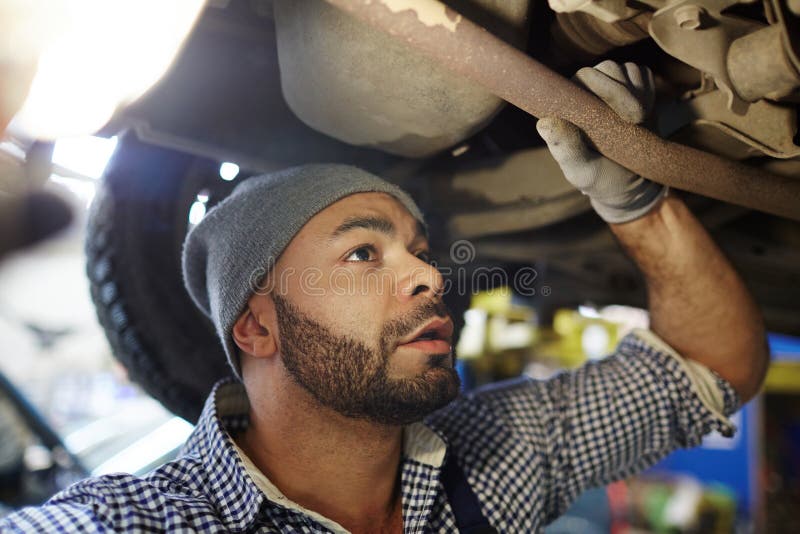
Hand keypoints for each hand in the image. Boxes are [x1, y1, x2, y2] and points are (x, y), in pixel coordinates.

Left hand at [536, 60, 666, 223]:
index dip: (610, 89)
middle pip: (609, 69)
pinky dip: (649, 91)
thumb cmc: (599, 178)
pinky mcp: (630, 87)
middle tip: (637, 121)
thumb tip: (544, 124)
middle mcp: (585, 90)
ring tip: (638, 122)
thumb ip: (565, 149)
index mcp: (566, 106)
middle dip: (628, 94)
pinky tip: (645, 115)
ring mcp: (608, 86)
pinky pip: (643, 74)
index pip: (585, 77)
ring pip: (628, 70)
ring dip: (641, 94)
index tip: (627, 116)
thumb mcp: (581, 170)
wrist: (630, 182)